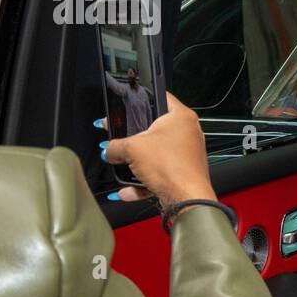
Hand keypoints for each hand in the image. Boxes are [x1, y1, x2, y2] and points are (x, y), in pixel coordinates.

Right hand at [103, 93, 215, 209]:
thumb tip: (108, 150)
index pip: (160, 97)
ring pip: (155, 154)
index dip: (141, 99)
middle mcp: (188, 133)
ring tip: (122, 164)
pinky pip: (158, 173)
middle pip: (154, 129)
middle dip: (134, 137)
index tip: (129, 105)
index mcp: (181, 117)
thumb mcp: (131, 149)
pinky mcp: (183, 173)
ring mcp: (187, 154)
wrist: (187, 199)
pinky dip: (143, 181)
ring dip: (136, 163)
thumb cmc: (172, 167)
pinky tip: (127, 190)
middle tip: (119, 139)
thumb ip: (114, 146)